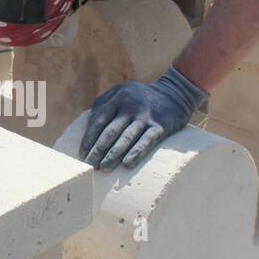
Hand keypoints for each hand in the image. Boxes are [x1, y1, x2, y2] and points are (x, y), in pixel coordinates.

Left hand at [80, 66, 206, 170]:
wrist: (176, 92)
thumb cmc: (142, 96)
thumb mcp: (122, 90)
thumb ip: (104, 102)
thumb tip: (89, 122)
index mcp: (118, 99)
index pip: (99, 121)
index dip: (89, 139)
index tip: (82, 154)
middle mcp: (130, 107)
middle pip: (110, 132)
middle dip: (98, 150)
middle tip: (90, 165)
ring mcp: (145, 117)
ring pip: (126, 138)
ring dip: (113, 155)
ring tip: (104, 168)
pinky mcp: (160, 126)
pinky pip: (146, 141)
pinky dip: (136, 153)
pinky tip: (127, 164)